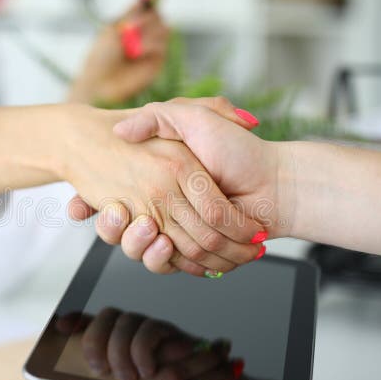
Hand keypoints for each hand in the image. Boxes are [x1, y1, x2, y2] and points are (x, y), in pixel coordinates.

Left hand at [55, 309, 234, 379]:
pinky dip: (143, 351)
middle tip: (102, 371)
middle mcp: (132, 327)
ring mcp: (150, 326)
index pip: (92, 318)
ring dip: (120, 352)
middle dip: (97, 342)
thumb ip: (107, 373)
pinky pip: (149, 330)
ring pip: (126, 321)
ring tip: (127, 376)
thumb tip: (78, 353)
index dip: (76, 319)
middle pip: (108, 315)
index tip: (59, 325)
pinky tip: (146, 368)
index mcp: (116, 337)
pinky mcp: (169, 332)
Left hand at [68, 2, 169, 103]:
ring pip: (164, 29)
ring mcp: (152, 50)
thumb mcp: (112, 29)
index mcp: (132, 26)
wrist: (100, 83)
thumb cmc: (100, 58)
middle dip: (147, 18)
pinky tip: (138, 52)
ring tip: (132, 42)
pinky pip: (162, 46)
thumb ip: (129, 14)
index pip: (148, 8)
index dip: (150, 2)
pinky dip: (151, 44)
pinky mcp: (157, 63)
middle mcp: (144, 36)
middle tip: (131, 26)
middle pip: (159, 16)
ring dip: (149, 31)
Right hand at [95, 97, 290, 273]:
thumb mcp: (194, 117)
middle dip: (118, 227)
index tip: (106, 202)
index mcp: (162, 176)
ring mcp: (180, 229)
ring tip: (149, 228)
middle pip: (127, 226)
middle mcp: (167, 204)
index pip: (120, 195)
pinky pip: (169, 263)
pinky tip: (167, 244)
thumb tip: (120, 130)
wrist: (277, 183)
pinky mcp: (194, 252)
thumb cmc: (239, 149)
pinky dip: (165, 261)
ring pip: (143, 249)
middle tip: (123, 215)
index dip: (103, 203)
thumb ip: (159, 116)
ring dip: (140, 245)